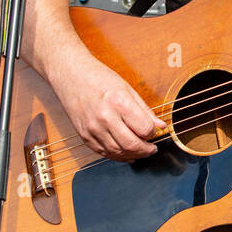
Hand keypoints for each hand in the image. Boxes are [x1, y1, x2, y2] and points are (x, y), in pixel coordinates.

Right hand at [51, 55, 165, 160]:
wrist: (70, 75)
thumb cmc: (99, 78)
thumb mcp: (127, 89)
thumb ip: (144, 110)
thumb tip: (161, 126)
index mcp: (119, 103)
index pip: (144, 129)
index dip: (153, 132)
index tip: (155, 131)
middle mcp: (105, 118)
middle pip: (132, 145)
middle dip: (146, 150)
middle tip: (152, 148)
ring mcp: (93, 129)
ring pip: (118, 152)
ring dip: (133, 155)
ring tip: (140, 150)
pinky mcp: (84, 136)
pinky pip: (104, 153)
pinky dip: (117, 155)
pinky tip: (125, 152)